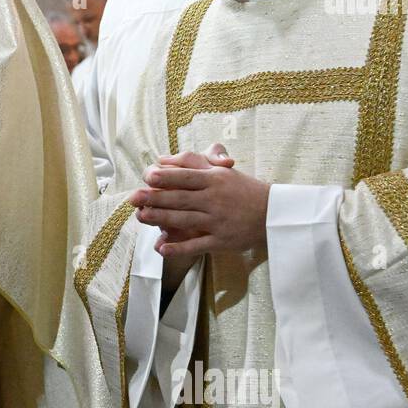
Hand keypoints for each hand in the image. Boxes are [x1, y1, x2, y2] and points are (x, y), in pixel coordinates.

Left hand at [130, 143, 269, 259]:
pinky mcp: (221, 241)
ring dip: (161, 219)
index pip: (187, 177)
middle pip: (181, 198)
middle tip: (133, 197)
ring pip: (185, 220)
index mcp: (215, 180)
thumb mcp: (223, 172)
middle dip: (155, 198)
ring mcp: (218, 221)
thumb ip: (195, 164)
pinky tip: (162, 248)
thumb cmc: (243, 190)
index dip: (167, 177)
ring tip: (141, 217)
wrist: (274, 214)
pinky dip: (179, 248)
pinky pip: (197, 245)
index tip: (148, 176)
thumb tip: (164, 159)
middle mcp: (215, 199)